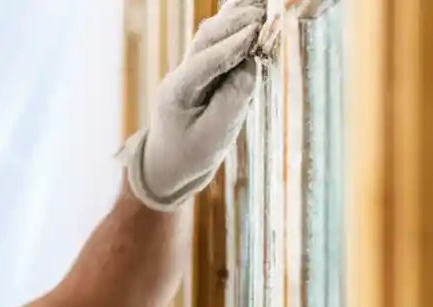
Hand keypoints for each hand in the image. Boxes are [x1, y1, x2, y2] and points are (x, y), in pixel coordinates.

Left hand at [122, 0, 264, 210]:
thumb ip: (232, 102)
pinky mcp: (203, 69)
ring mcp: (190, 69)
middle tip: (265, 16)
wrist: (168, 165)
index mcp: (176, 93)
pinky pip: (218, 41)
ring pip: (211, 34)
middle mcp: (181, 74)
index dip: (230, 47)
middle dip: (235, 24)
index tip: (255, 32)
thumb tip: (253, 66)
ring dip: (236, 18)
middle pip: (206, 39)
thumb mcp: (212, 138)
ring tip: (263, 7)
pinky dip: (235, 24)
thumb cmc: (189, 156)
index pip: (204, 63)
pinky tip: (253, 9)